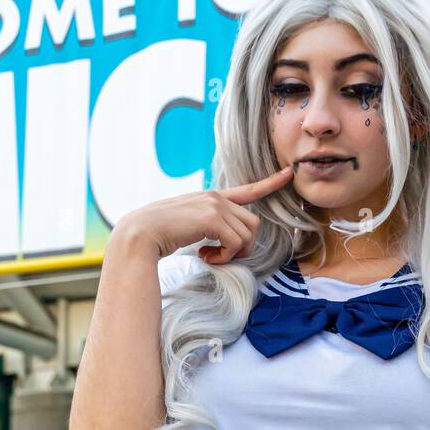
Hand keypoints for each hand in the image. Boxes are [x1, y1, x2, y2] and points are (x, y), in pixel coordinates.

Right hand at [113, 165, 293, 264]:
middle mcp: (216, 197)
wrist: (140, 233)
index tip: (288, 173)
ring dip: (233, 254)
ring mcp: (215, 205)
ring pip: (247, 236)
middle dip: (244, 247)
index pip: (247, 190)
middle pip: (253, 224)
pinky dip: (225, 257)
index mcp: (211, 198)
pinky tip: (205, 256)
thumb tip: (225, 243)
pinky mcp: (212, 218)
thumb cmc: (160, 234)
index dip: (270, 183)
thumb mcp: (188, 225)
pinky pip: (236, 244)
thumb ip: (208, 226)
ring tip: (210, 256)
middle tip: (221, 256)